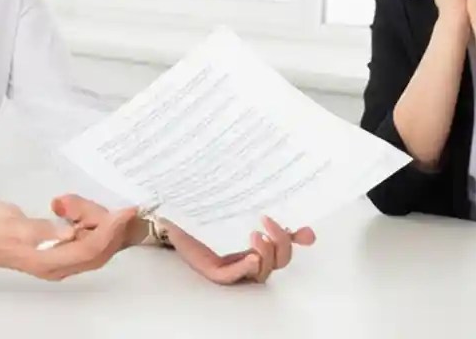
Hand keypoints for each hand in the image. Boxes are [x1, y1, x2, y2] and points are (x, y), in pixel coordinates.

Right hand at [0, 199, 134, 280]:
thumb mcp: (14, 226)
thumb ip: (43, 231)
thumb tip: (69, 234)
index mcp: (48, 263)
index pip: (90, 250)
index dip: (111, 231)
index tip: (125, 211)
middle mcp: (59, 266)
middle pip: (98, 248)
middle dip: (104, 223)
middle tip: (87, 200)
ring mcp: (60, 259)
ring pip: (93, 241)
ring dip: (90, 218)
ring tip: (65, 203)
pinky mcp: (59, 249)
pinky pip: (84, 237)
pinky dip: (85, 220)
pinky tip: (71, 208)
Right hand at [59, 195, 315, 284]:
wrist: (156, 206)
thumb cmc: (141, 216)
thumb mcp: (111, 215)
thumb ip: (84, 211)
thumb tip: (60, 202)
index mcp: (202, 256)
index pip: (231, 273)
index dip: (248, 266)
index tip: (253, 245)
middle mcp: (226, 254)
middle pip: (265, 267)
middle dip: (274, 250)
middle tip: (265, 223)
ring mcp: (240, 244)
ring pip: (277, 258)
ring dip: (284, 242)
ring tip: (275, 217)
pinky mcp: (249, 231)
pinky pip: (280, 242)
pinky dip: (294, 236)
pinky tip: (305, 225)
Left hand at [166, 216, 316, 284]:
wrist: (169, 215)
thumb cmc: (201, 211)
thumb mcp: (234, 206)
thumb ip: (258, 206)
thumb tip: (282, 199)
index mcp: (254, 245)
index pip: (283, 251)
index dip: (295, 242)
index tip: (306, 232)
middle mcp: (246, 258)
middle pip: (278, 262)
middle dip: (281, 245)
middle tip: (268, 223)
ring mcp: (231, 266)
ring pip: (261, 272)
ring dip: (265, 254)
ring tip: (255, 235)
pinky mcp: (213, 272)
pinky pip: (233, 276)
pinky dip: (245, 268)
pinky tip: (251, 256)